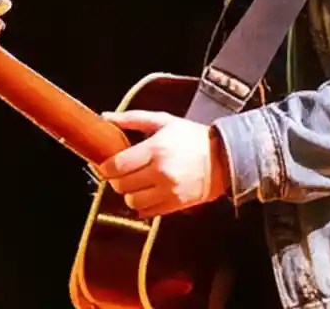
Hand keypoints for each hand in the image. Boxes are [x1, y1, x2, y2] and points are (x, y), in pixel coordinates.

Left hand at [96, 110, 229, 217]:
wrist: (223, 159)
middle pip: (121, 185)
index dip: (105, 167)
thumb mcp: (164, 121)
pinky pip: (146, 212)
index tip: (105, 165)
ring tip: (136, 184)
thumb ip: (132, 118)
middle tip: (121, 173)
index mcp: (156, 149)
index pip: (117, 166)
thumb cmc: (191, 137)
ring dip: (129, 194)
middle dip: (116, 180)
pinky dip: (142, 205)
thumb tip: (106, 117)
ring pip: (131, 201)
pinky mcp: (175, 205)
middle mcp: (161, 172)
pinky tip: (147, 194)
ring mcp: (169, 191)